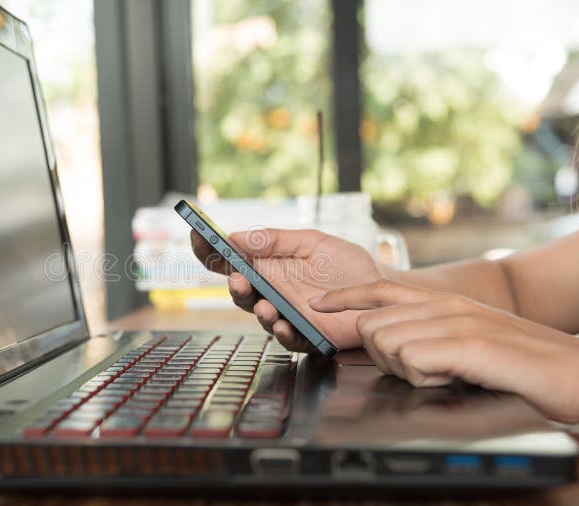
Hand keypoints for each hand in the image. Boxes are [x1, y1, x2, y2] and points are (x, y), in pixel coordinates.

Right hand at [191, 228, 383, 350]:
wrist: (382, 290)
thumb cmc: (347, 266)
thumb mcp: (312, 243)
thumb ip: (276, 241)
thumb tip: (237, 237)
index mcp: (267, 266)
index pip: (230, 259)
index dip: (209, 249)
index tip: (196, 236)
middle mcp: (271, 291)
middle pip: (239, 290)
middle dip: (234, 285)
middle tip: (237, 278)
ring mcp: (285, 314)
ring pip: (258, 315)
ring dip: (256, 310)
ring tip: (264, 304)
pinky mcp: (305, 336)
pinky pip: (286, 338)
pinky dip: (281, 332)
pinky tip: (282, 323)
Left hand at [308, 279, 578, 424]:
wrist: (578, 373)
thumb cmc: (522, 364)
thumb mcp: (468, 340)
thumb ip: (432, 336)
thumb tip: (395, 347)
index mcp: (443, 302)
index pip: (378, 289)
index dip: (342, 297)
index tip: (316, 305)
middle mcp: (444, 305)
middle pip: (370, 325)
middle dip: (380, 356)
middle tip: (417, 370)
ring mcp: (455, 322)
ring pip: (385, 342)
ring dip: (404, 369)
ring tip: (440, 374)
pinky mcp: (467, 344)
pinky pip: (411, 360)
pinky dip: (423, 379)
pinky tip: (450, 379)